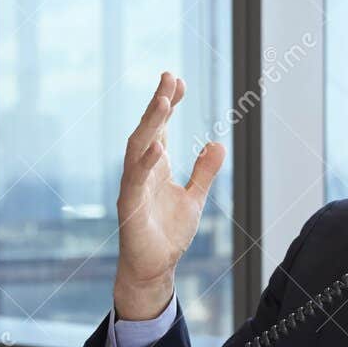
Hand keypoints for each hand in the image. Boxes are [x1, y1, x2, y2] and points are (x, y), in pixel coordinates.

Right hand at [112, 72, 225, 319]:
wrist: (153, 268)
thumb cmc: (167, 233)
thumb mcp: (194, 198)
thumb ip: (204, 172)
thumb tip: (217, 143)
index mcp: (155, 166)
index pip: (160, 127)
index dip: (167, 103)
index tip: (177, 80)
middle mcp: (141, 171)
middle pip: (147, 130)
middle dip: (157, 103)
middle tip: (169, 77)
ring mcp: (133, 187)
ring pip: (137, 148)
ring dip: (150, 125)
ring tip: (164, 102)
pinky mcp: (129, 207)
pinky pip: (135, 181)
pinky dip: (145, 163)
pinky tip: (158, 146)